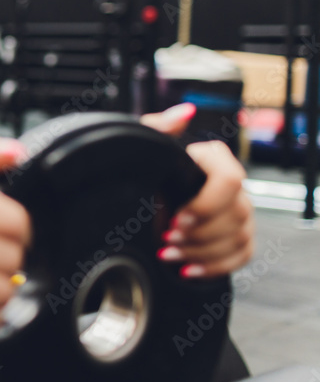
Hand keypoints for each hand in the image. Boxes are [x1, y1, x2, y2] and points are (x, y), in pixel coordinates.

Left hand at [141, 103, 254, 277]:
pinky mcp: (237, 237)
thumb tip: (185, 113)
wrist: (138, 204)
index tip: (176, 216)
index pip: (230, 180)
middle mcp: (232, 187)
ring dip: (201, 252)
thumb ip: (159, 128)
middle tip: (167, 237)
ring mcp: (239, 212)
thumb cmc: (143, 173)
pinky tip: (187, 269)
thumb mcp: (142, 148)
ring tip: (169, 253)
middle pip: (237, 214)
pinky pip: (242, 255)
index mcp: (213, 161)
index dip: (206, 203)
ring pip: (239, 237)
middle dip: (199, 233)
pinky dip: (214, 266)